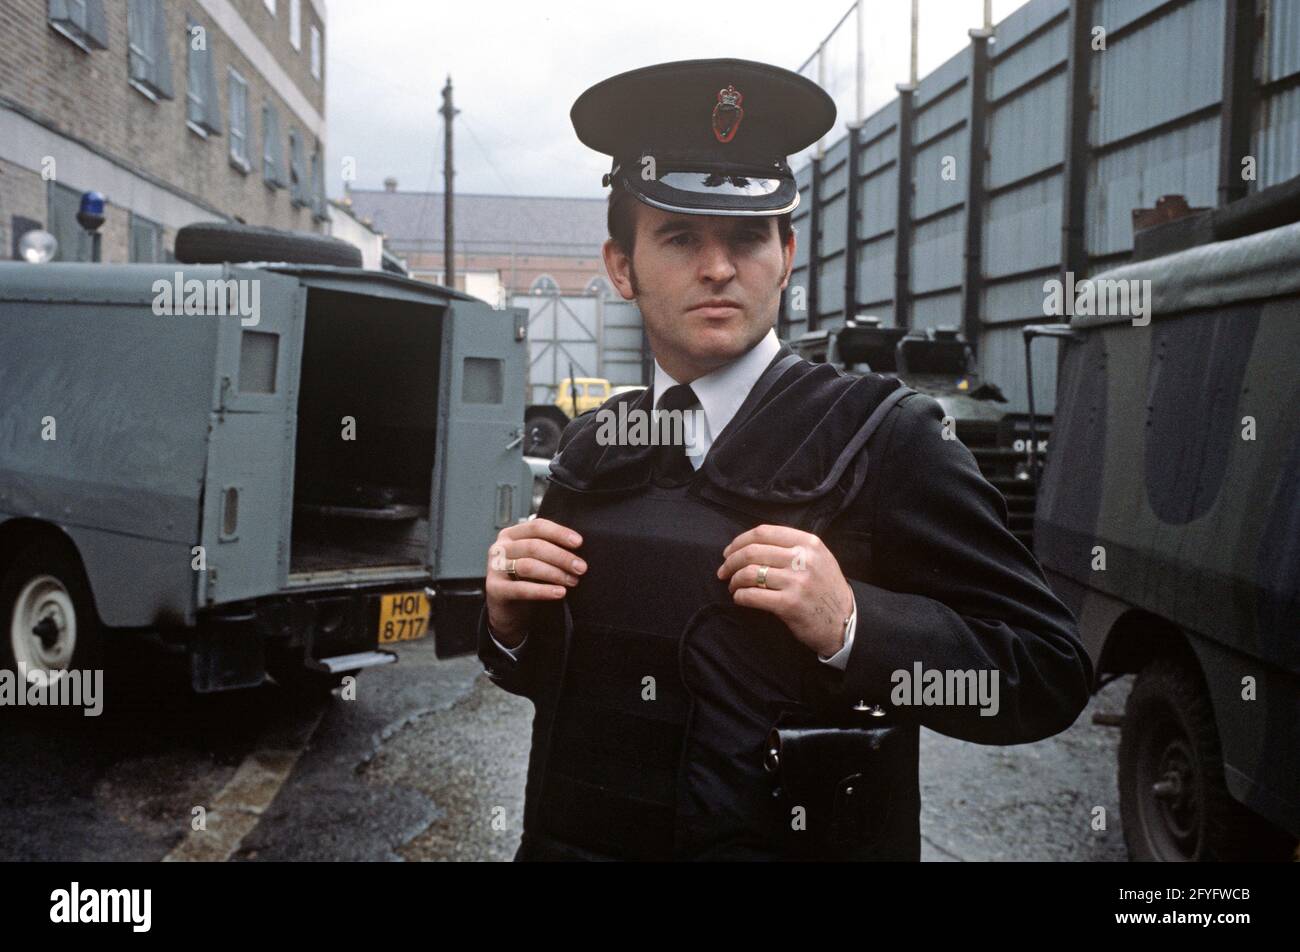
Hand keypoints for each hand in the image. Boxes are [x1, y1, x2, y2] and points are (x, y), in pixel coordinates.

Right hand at [485, 518, 585, 643]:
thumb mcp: (536, 560)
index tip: (579, 542)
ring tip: (572, 581)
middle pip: (534, 546)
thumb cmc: (525, 580)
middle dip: (561, 557)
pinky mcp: (494, 589)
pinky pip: (521, 589)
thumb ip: (549, 549)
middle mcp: (501, 548)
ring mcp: (495, 568)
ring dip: (555, 573)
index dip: (559, 533)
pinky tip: (559, 592)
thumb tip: (579, 547)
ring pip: (528, 566)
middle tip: (580, 567)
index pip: (537, 527)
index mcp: (512, 535)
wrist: (508, 610)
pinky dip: (543, 591)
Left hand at [718, 524, 852, 657]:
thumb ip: (792, 546)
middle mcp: (803, 559)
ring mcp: (796, 582)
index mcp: (808, 543)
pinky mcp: (789, 604)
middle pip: (752, 551)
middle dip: (730, 562)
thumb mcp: (819, 558)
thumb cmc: (826, 589)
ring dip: (734, 581)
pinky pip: (752, 596)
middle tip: (723, 571)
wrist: (844, 622)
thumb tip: (751, 544)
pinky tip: (740, 598)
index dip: (739, 541)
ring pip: (749, 573)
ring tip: (733, 587)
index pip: (763, 532)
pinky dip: (740, 597)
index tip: (728, 552)